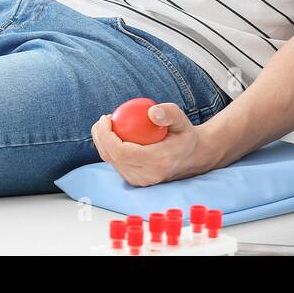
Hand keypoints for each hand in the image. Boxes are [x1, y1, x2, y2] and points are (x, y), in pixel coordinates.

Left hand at [90, 103, 211, 186]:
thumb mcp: (182, 119)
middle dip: (101, 138)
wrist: (192, 156)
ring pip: (113, 163)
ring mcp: (142, 180)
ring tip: (105, 125)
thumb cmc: (184, 134)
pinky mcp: (137, 181)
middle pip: (114, 158)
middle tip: (102, 119)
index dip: (107, 136)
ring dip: (103, 143)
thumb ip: (169, 113)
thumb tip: (151, 111)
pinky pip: (118, 164)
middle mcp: (148, 175)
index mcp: (158, 161)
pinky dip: (110, 150)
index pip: (122, 152)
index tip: (106, 118)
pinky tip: (111, 134)